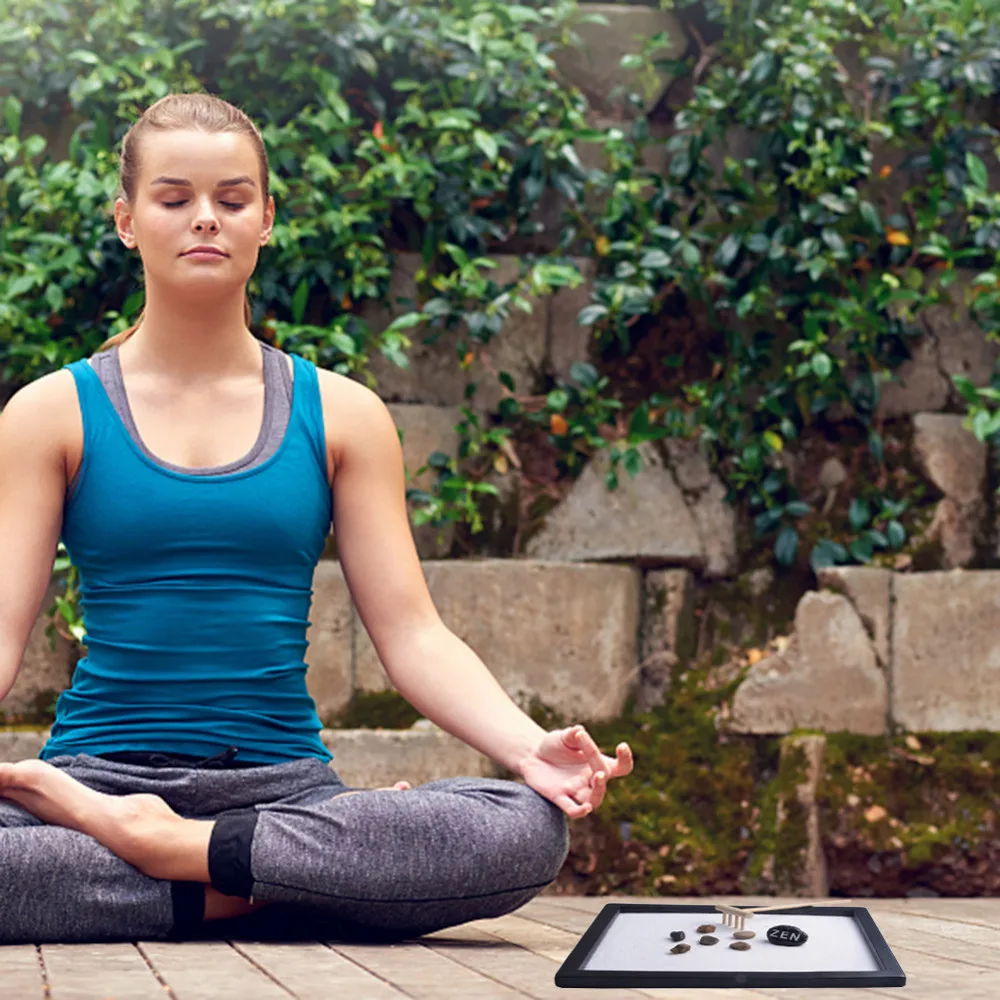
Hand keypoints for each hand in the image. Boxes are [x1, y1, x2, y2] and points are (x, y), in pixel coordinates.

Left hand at [517, 725, 632, 818]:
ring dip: (599, 791)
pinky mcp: (559, 797)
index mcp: (597, 763)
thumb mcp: (563, 736)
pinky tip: (585, 808)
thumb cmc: (554, 745)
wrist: (532, 756)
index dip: (626, 759)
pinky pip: (573, 811)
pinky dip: (580, 811)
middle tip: (596, 761)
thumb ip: (572, 734)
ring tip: (598, 776)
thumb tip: (579, 730)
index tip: (621, 746)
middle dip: (602, 771)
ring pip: (594, 800)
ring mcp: (576, 790)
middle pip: (603, 779)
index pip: (621, 767)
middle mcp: (590, 779)